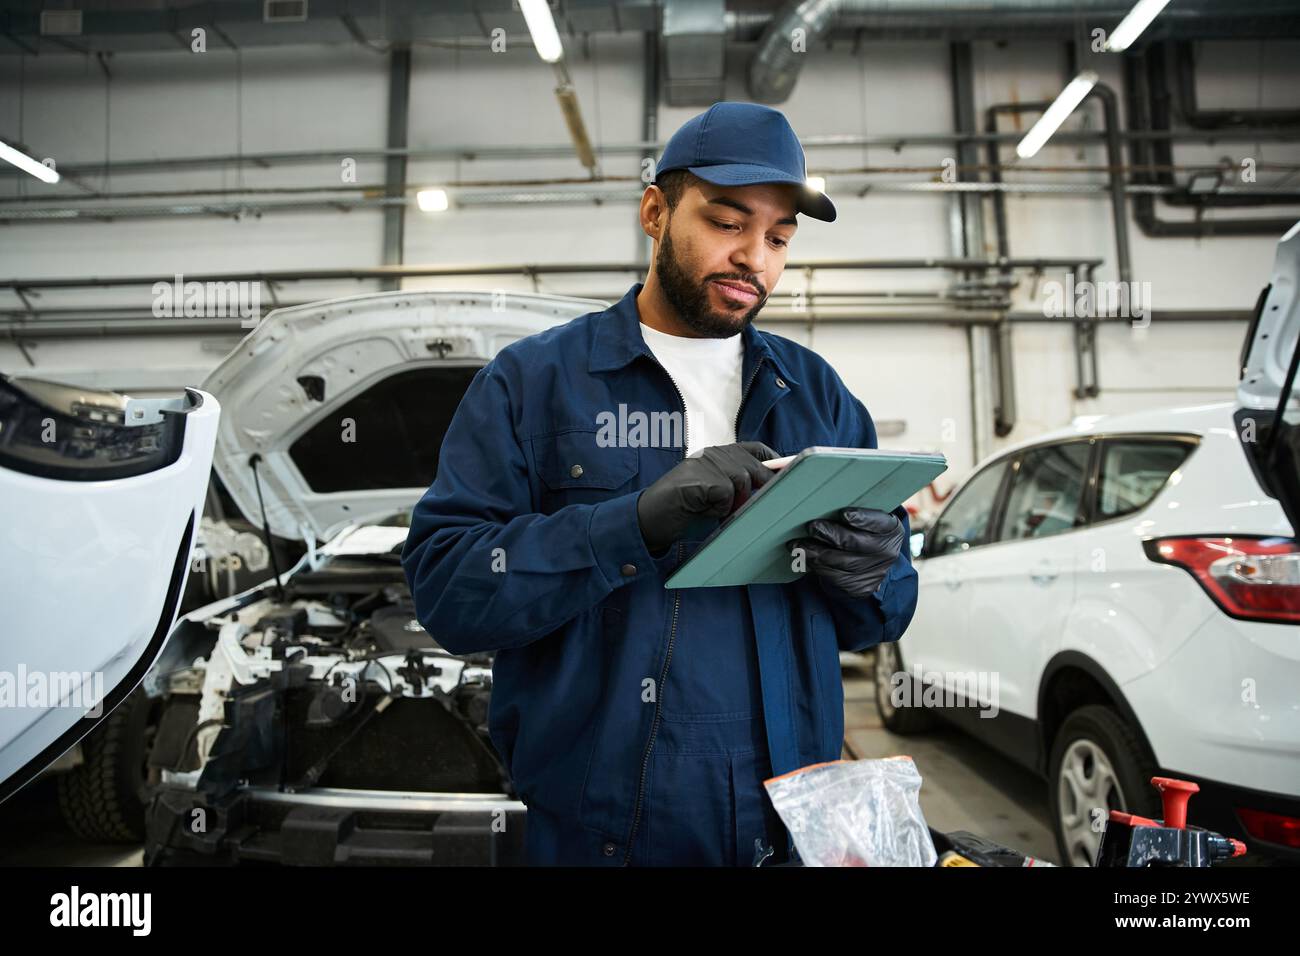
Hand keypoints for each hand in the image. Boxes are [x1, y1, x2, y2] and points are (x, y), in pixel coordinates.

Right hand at [636, 441, 779, 552]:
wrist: (649, 518)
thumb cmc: (683, 509)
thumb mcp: (715, 494)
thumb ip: (738, 487)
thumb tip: (769, 491)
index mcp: (718, 455)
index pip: (755, 449)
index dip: (773, 461)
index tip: (786, 474)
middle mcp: (713, 454)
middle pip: (753, 466)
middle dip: (758, 488)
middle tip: (743, 507)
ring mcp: (706, 463)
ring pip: (741, 479)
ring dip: (733, 502)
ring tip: (714, 511)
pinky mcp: (700, 477)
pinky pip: (726, 493)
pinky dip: (719, 508)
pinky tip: (704, 510)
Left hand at [786, 507, 904, 598]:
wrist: (871, 565)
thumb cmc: (862, 531)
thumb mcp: (867, 518)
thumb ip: (853, 507)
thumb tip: (825, 496)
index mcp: (891, 529)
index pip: (878, 522)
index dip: (862, 518)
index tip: (843, 514)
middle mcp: (886, 552)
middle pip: (854, 543)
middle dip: (830, 534)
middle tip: (811, 527)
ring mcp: (873, 572)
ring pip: (839, 562)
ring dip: (814, 552)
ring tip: (796, 544)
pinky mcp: (858, 587)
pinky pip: (833, 576)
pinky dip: (815, 566)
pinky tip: (803, 557)